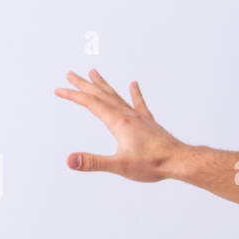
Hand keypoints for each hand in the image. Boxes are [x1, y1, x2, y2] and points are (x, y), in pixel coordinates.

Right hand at [54, 69, 187, 181]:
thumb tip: (70, 160)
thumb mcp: (119, 165)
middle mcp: (127, 115)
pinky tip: (134, 84)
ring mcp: (139, 118)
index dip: (73, 96)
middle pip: (101, 95)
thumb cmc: (152, 164)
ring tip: (94, 72)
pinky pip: (139, 104)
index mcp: (118, 122)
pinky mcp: (149, 123)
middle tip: (70, 74)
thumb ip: (93, 162)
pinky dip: (134, 93)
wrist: (179, 161)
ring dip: (103, 85)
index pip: (91, 104)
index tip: (59, 89)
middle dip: (84, 85)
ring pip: (117, 97)